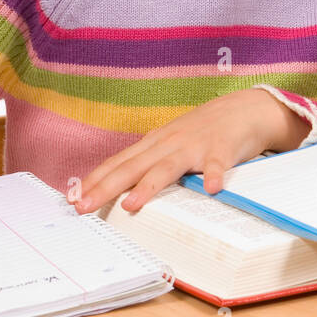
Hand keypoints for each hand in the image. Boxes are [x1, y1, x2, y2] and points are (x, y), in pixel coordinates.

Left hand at [72, 87, 310, 215]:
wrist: (243, 109)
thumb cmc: (202, 132)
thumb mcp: (170, 144)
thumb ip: (149, 163)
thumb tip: (120, 188)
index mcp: (153, 144)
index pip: (117, 163)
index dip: (94, 180)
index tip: (73, 198)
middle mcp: (168, 143)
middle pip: (132, 167)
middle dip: (105, 187)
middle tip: (84, 207)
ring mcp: (194, 146)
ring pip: (167, 167)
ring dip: (148, 186)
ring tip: (131, 204)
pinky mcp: (222, 149)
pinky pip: (217, 164)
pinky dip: (213, 175)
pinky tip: (211, 189)